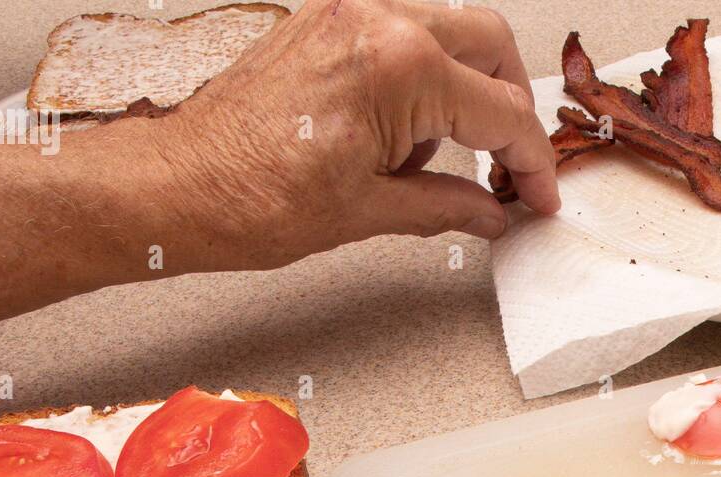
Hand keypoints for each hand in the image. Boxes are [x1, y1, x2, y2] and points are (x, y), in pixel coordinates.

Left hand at [148, 0, 557, 265]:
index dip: (532, 164)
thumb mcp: (371, 212)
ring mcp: (348, 13)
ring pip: (450, 30)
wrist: (181, 185)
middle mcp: (378, 21)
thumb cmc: (253, 197)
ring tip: (439, 159)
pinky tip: (402, 134)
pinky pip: (402, 32)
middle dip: (511, 109)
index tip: (539, 196)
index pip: (501, 112)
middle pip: (491, 46)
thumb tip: (490, 214)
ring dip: (467, 90)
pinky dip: (422, 77)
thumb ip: (447, 206)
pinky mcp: (324, 21)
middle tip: (511, 168)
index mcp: (400, 67)